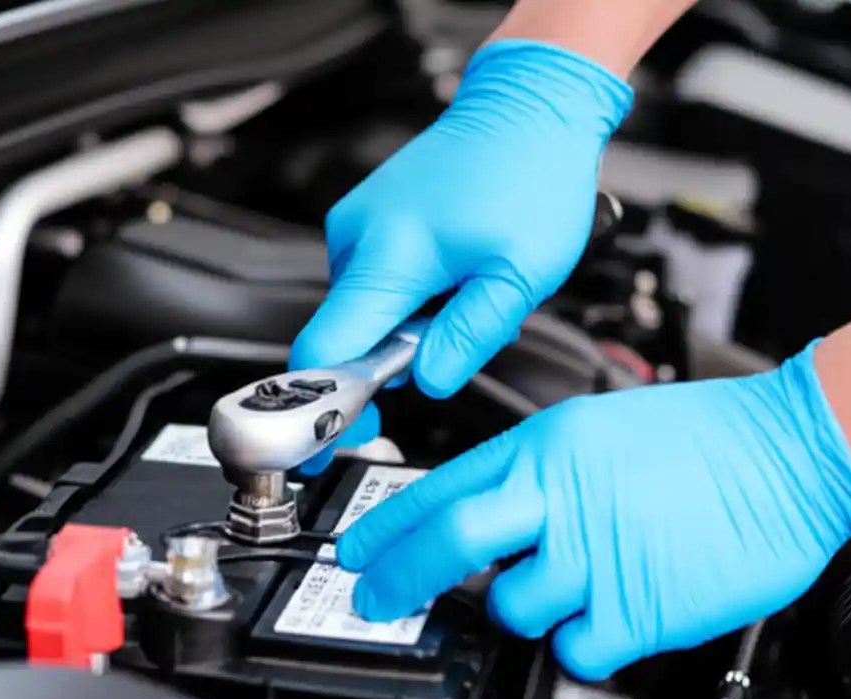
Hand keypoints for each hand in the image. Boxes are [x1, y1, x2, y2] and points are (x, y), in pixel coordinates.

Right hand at [288, 40, 631, 471]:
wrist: (531, 105)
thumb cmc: (531, 176)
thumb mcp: (520, 273)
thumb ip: (468, 336)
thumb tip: (427, 384)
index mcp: (389, 255)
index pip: (324, 350)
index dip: (321, 405)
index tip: (320, 441)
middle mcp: (358, 237)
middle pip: (343, 333)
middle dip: (390, 359)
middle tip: (450, 340)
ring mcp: (358, 223)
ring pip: (361, 309)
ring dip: (403, 324)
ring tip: (461, 291)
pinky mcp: (368, 218)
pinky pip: (370, 279)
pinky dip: (403, 295)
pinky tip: (447, 273)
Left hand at [336, 343, 850, 679]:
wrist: (790, 449)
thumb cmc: (703, 436)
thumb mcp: (594, 427)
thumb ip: (534, 472)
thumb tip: (486, 510)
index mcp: (545, 447)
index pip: (440, 488)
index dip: (388, 528)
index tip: (357, 553)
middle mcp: (560, 498)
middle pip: (449, 542)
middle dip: (400, 577)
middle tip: (376, 597)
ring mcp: (596, 554)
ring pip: (514, 604)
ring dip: (526, 604)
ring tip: (570, 581)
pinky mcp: (637, 606)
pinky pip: (575, 645)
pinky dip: (580, 638)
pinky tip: (606, 610)